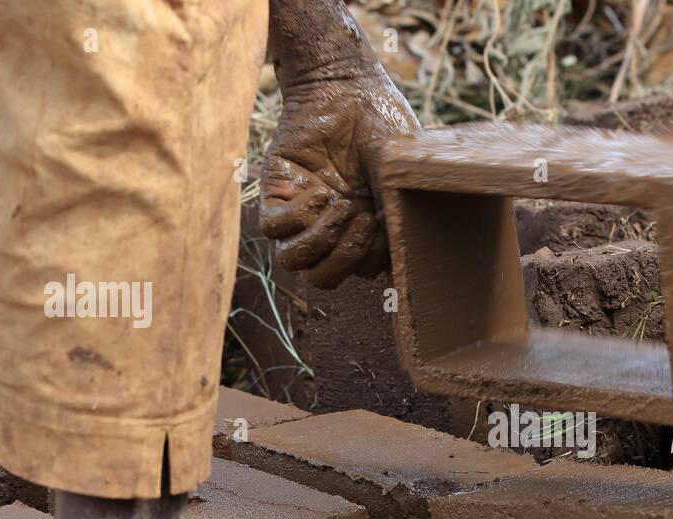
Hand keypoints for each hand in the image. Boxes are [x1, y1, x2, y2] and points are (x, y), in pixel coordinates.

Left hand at [260, 71, 416, 287]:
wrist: (349, 87)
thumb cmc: (383, 128)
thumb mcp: (399, 178)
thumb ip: (396, 219)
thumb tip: (393, 258)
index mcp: (362, 231)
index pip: (361, 272)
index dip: (372, 258)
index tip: (384, 220)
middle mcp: (330, 228)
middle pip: (323, 278)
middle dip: (345, 257)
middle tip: (362, 217)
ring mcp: (301, 214)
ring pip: (292, 263)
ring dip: (320, 242)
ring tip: (340, 206)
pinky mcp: (276, 192)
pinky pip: (273, 229)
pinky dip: (298, 215)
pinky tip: (319, 188)